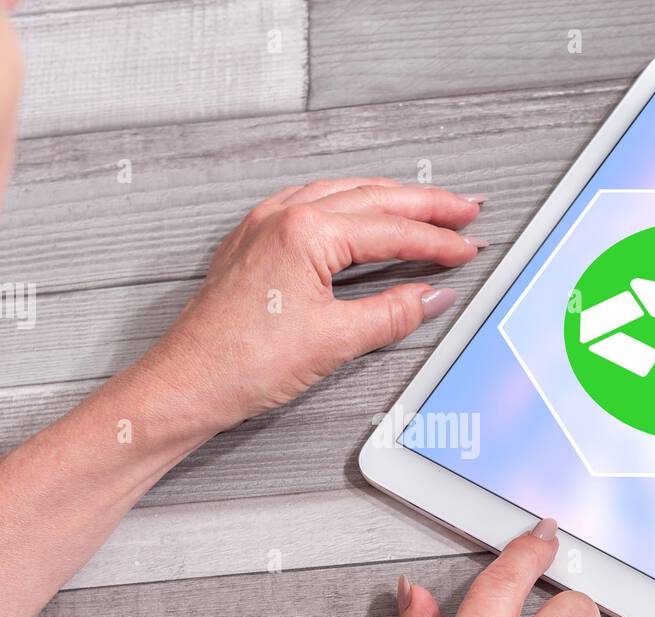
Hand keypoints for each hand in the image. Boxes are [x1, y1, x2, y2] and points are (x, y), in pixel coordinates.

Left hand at [136, 177, 483, 440]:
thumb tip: (431, 297)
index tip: (469, 247)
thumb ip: (392, 313)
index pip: (390, 229)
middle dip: (423, 203)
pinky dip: (348, 206)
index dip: (437, 239)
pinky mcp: (252, 243)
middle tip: (465, 210)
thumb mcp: (334, 341)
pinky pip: (310, 205)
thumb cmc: (241, 364)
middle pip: (371, 198)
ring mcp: (263, 225)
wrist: (186, 385)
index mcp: (305, 231)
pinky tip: (361, 216)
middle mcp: (282, 215)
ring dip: (387, 199)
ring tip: (425, 207)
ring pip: (341, 195)